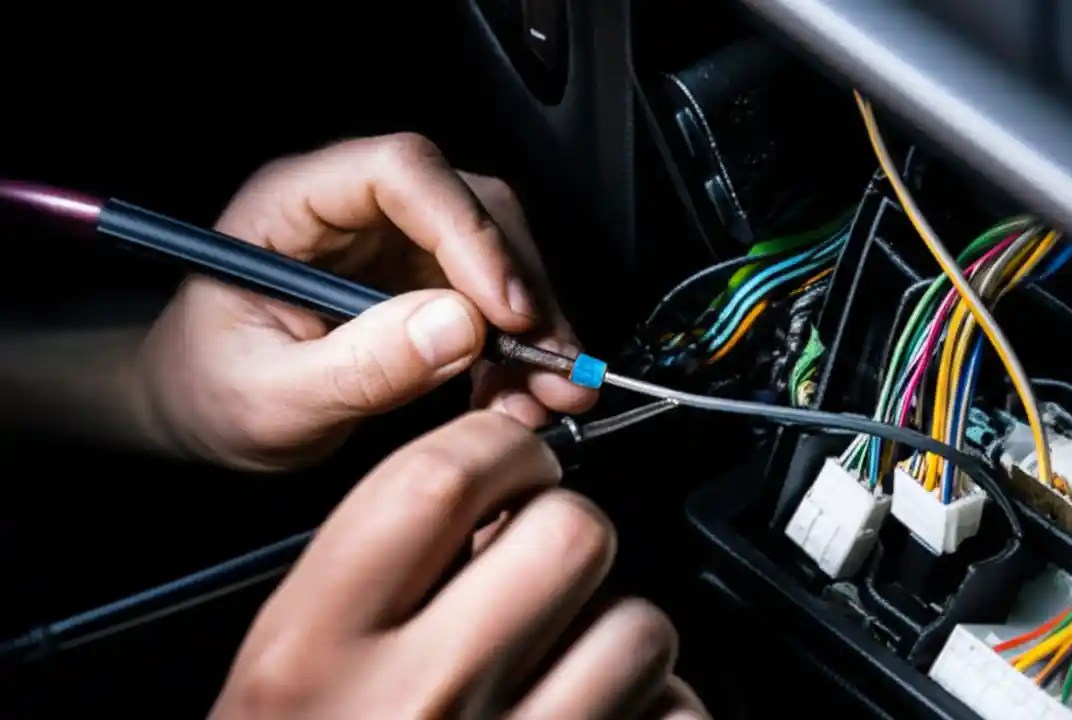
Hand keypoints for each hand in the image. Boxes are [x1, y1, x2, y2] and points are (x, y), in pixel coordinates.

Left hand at [137, 133, 594, 470]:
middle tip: (551, 365)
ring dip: (537, 325)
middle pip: (469, 208)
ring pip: (497, 254)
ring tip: (551, 394)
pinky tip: (523, 397)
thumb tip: (460, 327)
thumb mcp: (273, 397)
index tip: (505, 310)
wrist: (204, 415)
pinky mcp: (424, 286)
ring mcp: (395, 245)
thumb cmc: (209, 392)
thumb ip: (362, 365)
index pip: (401, 172)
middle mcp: (356, 210)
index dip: (465, 230)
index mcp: (296, 204)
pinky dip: (522, 351)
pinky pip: (494, 302)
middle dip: (522, 287)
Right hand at [209, 411, 708, 719]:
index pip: (436, 479)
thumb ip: (369, 583)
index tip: (515, 461)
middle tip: (544, 563)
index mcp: (312, 655)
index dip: (498, 450)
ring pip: (641, 626)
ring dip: (617, 634)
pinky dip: (656, 711)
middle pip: (570, 535)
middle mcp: (417, 703)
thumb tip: (487, 506)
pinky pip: (675, 714)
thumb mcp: (285, 681)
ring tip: (566, 665)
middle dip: (568, 534)